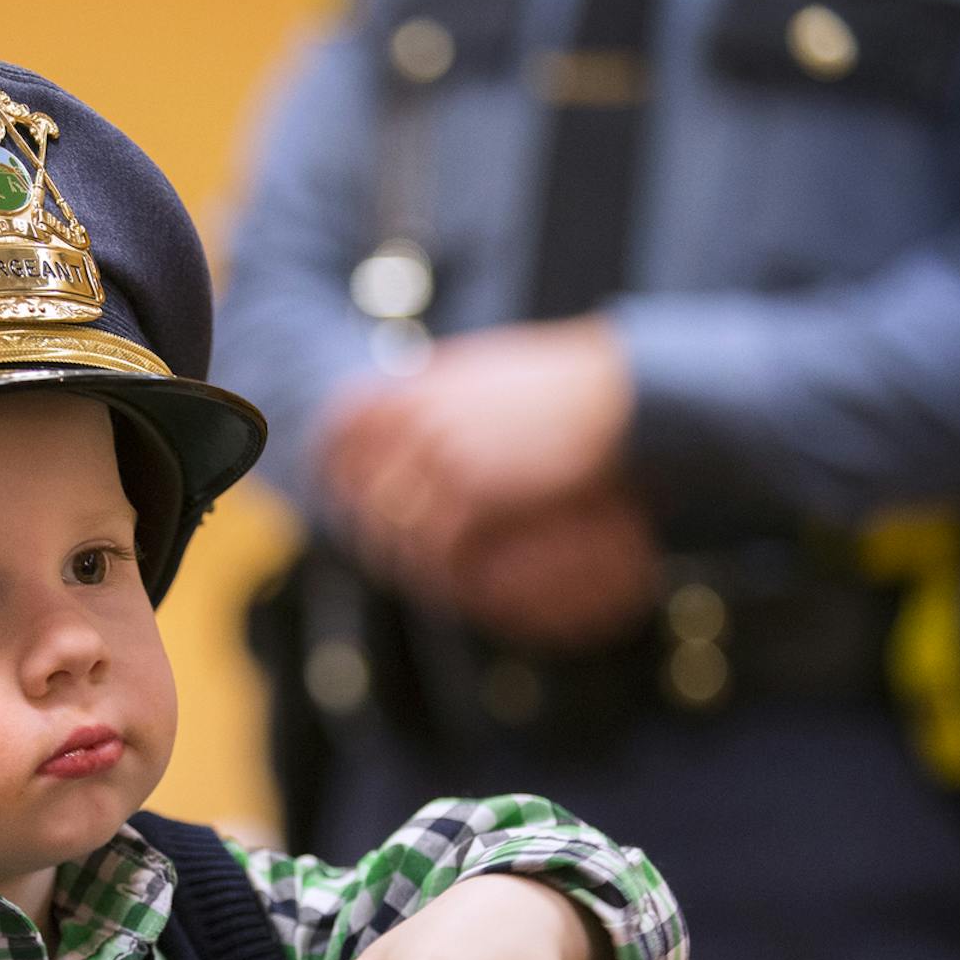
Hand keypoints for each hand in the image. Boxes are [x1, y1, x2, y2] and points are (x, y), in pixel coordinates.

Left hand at [320, 317, 644, 636]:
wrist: (627, 401)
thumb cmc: (571, 387)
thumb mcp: (490, 371)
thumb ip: (441, 387)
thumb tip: (410, 394)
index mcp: (419, 384)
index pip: (342, 425)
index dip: (333, 463)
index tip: (341, 493)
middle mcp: (417, 417)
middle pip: (361, 486)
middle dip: (367, 523)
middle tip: (385, 551)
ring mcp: (438, 457)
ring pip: (395, 527)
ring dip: (408, 559)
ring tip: (432, 577)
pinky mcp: (470, 496)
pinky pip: (437, 550)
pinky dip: (446, 574)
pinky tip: (461, 589)